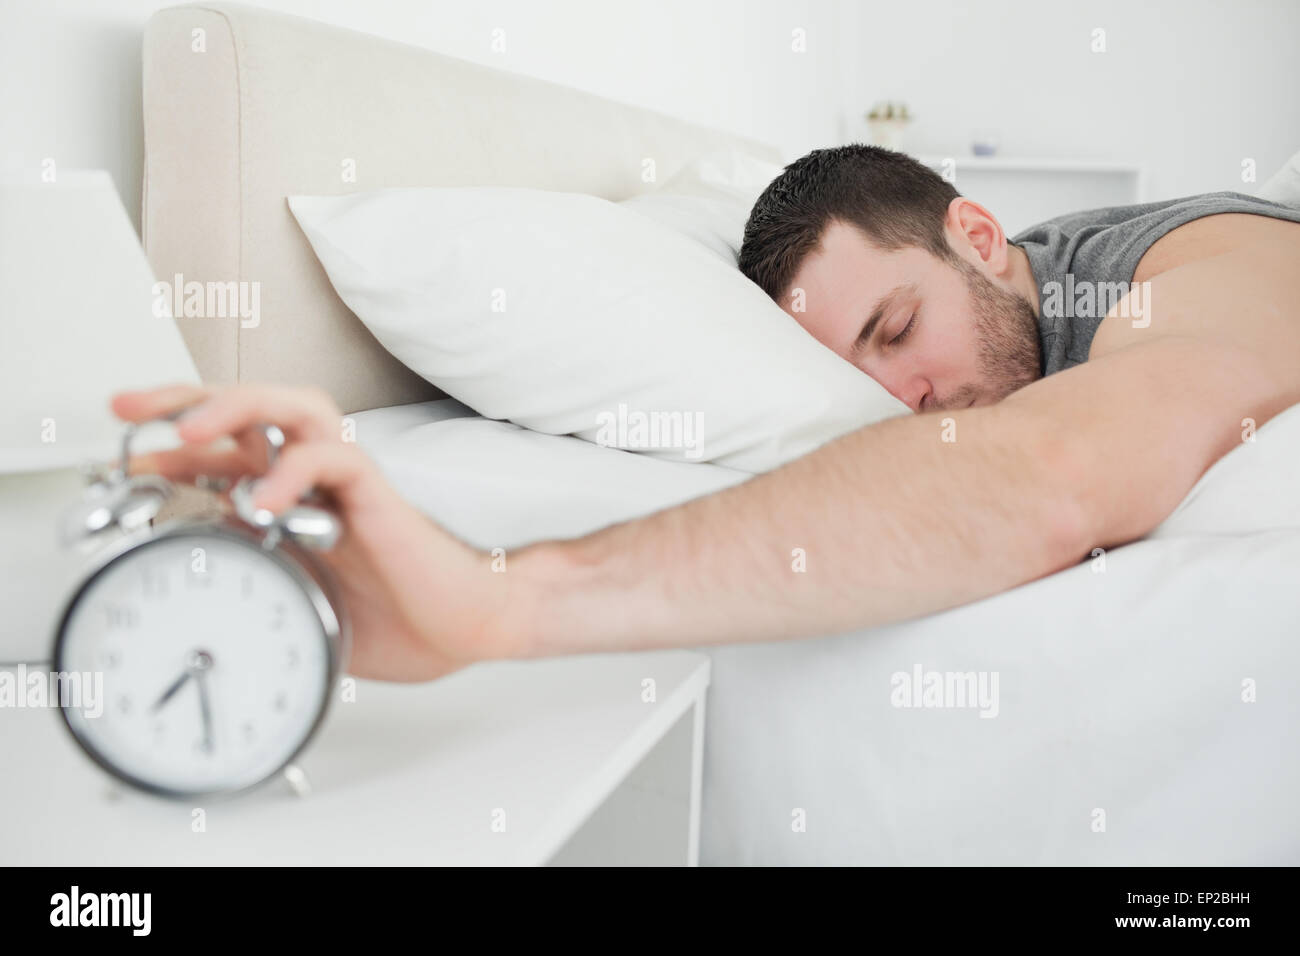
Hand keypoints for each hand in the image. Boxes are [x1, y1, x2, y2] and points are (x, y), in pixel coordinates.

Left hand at [111, 383, 526, 681]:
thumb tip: (198, 599)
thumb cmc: (402, 617)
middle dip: (181, 400)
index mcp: (296, 500)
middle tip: (126, 408)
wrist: (467, 624)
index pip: (224, 452)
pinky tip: (265, 502)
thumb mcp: (302, 606)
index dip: (169, 449)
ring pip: (293, 407)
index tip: (122, 463)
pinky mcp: (380, 491)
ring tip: (186, 427)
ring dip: (234, 407)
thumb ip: (256, 585)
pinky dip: (293, 470)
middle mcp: (318, 479)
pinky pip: (336, 457)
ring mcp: (348, 480)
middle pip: (248, 408)